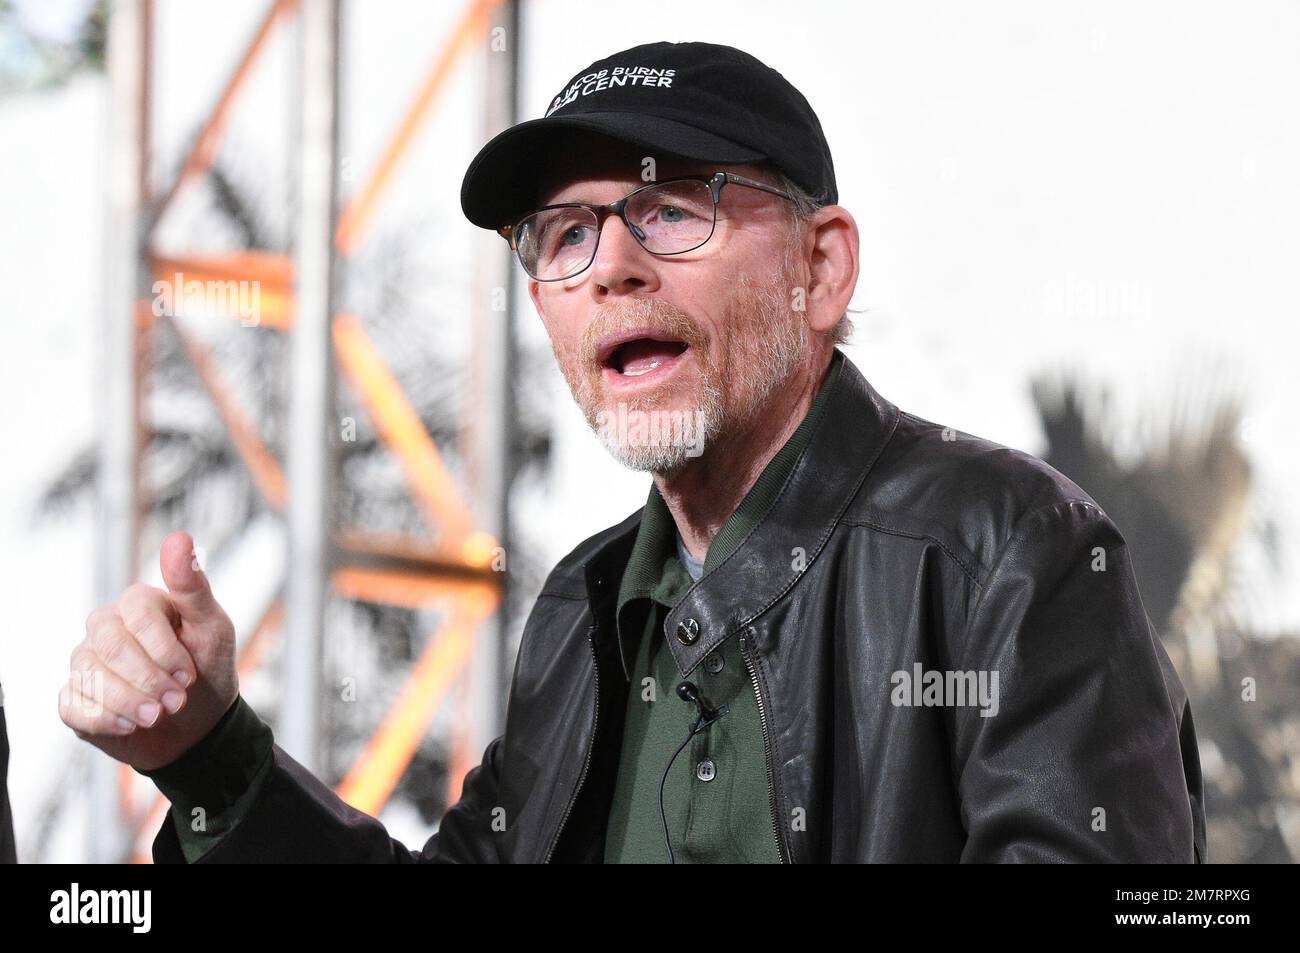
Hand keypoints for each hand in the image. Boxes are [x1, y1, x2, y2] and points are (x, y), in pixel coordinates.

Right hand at [59, 531, 239, 771]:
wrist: (199, 723)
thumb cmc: (207, 667)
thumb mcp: (213, 627)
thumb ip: (194, 586)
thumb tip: (180, 539)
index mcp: (138, 603)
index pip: (137, 615)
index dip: (164, 649)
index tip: (190, 675)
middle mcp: (106, 627)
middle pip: (109, 645)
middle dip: (148, 679)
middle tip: (177, 700)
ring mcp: (86, 661)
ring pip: (91, 677)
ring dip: (131, 702)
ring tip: (160, 714)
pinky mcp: (75, 697)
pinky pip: (75, 706)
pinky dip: (106, 720)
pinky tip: (132, 725)